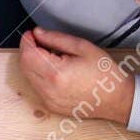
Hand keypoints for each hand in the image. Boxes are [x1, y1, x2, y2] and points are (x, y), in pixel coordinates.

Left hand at [18, 27, 135, 122]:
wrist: (115, 99)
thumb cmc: (103, 73)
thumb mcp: (82, 47)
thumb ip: (56, 39)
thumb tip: (38, 33)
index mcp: (56, 73)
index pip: (28, 54)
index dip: (27, 41)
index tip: (32, 33)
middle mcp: (49, 90)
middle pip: (24, 66)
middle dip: (28, 50)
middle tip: (40, 41)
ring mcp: (49, 101)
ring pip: (29, 77)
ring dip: (33, 63)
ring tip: (51, 56)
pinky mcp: (51, 107)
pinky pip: (37, 87)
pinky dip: (40, 76)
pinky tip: (55, 70)